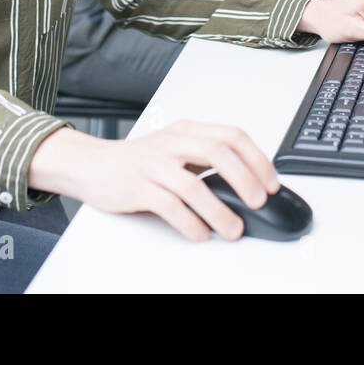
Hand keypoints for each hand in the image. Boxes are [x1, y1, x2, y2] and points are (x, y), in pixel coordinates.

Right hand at [27, 121, 279, 240]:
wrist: (92, 165)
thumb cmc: (139, 161)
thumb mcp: (176, 150)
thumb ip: (206, 161)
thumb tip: (249, 185)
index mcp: (187, 130)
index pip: (231, 136)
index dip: (257, 159)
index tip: (271, 183)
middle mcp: (172, 142)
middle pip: (218, 153)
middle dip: (245, 179)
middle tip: (258, 202)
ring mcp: (153, 164)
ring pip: (193, 184)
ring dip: (219, 210)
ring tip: (232, 229)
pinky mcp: (137, 186)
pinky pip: (169, 205)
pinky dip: (189, 223)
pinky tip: (200, 234)